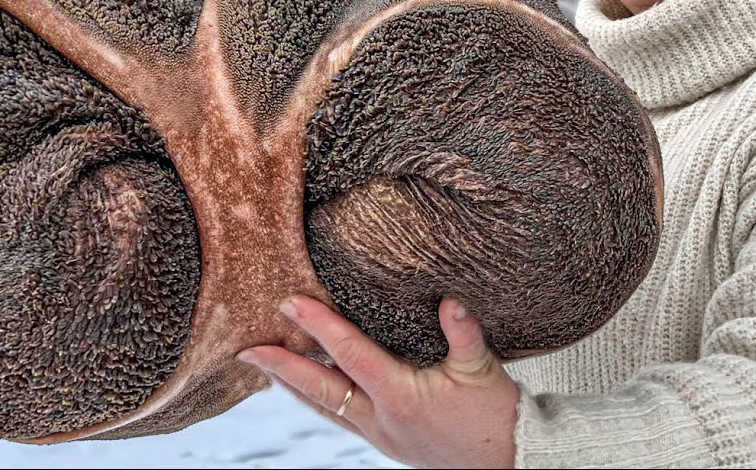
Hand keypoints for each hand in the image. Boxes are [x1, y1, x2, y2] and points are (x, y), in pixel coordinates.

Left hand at [236, 295, 518, 468]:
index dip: (318, 326)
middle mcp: (381, 419)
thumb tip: (451, 301)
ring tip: (264, 367)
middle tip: (247, 348)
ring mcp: (380, 434)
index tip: (289, 303)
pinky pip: (341, 418)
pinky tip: (309, 390)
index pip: (348, 354)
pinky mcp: (385, 441)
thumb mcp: (483, 371)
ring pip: (325, 408)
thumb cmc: (496, 416)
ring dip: (292, 386)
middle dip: (280, 367)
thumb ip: (464, 334)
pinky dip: (318, 400)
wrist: (508, 462)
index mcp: (400, 396)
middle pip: (319, 389)